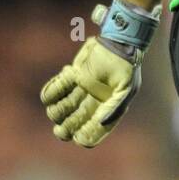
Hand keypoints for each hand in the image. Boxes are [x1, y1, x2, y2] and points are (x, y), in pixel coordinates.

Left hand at [40, 0, 160, 146]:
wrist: (119, 42)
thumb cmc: (126, 67)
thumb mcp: (127, 90)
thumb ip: (115, 109)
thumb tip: (101, 124)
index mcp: (105, 111)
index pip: (92, 132)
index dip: (84, 137)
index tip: (78, 136)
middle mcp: (92, 103)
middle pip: (73, 123)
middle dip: (65, 129)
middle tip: (60, 130)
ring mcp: (81, 90)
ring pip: (61, 109)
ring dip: (56, 111)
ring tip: (56, 106)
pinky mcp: (72, 76)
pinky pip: (55, 90)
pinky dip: (51, 91)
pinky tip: (55, 89)